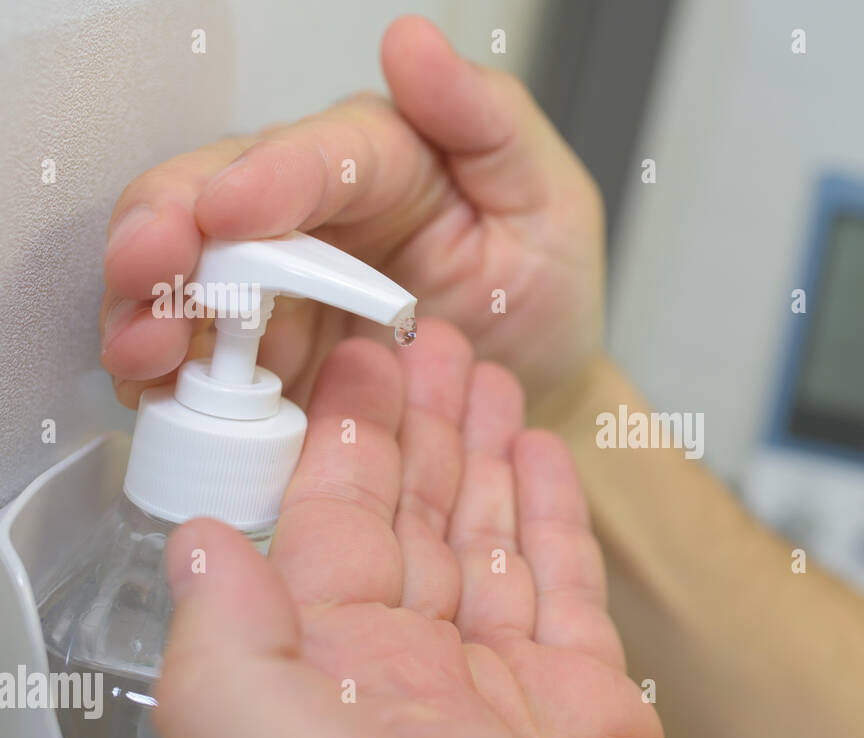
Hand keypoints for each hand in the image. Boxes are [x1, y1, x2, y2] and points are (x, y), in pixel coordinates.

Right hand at [101, 14, 602, 410]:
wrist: (540, 387)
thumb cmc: (541, 288)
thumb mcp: (548, 199)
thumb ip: (487, 119)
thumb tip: (412, 43)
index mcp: (377, 160)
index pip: (313, 152)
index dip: (266, 177)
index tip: (229, 207)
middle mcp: (309, 217)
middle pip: (209, 202)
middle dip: (165, 232)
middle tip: (146, 271)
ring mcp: (279, 291)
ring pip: (183, 283)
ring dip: (147, 311)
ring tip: (141, 348)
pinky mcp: (265, 361)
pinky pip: (199, 365)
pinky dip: (169, 380)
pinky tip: (161, 395)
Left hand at [154, 321, 778, 737]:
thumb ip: (232, 670)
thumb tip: (196, 554)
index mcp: (338, 709)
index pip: (321, 539)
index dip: (335, 440)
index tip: (351, 354)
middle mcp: (416, 706)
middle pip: (406, 531)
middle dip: (413, 428)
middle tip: (423, 337)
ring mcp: (510, 711)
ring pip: (486, 551)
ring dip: (482, 459)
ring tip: (485, 377)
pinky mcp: (597, 720)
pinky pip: (565, 595)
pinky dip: (555, 522)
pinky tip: (543, 464)